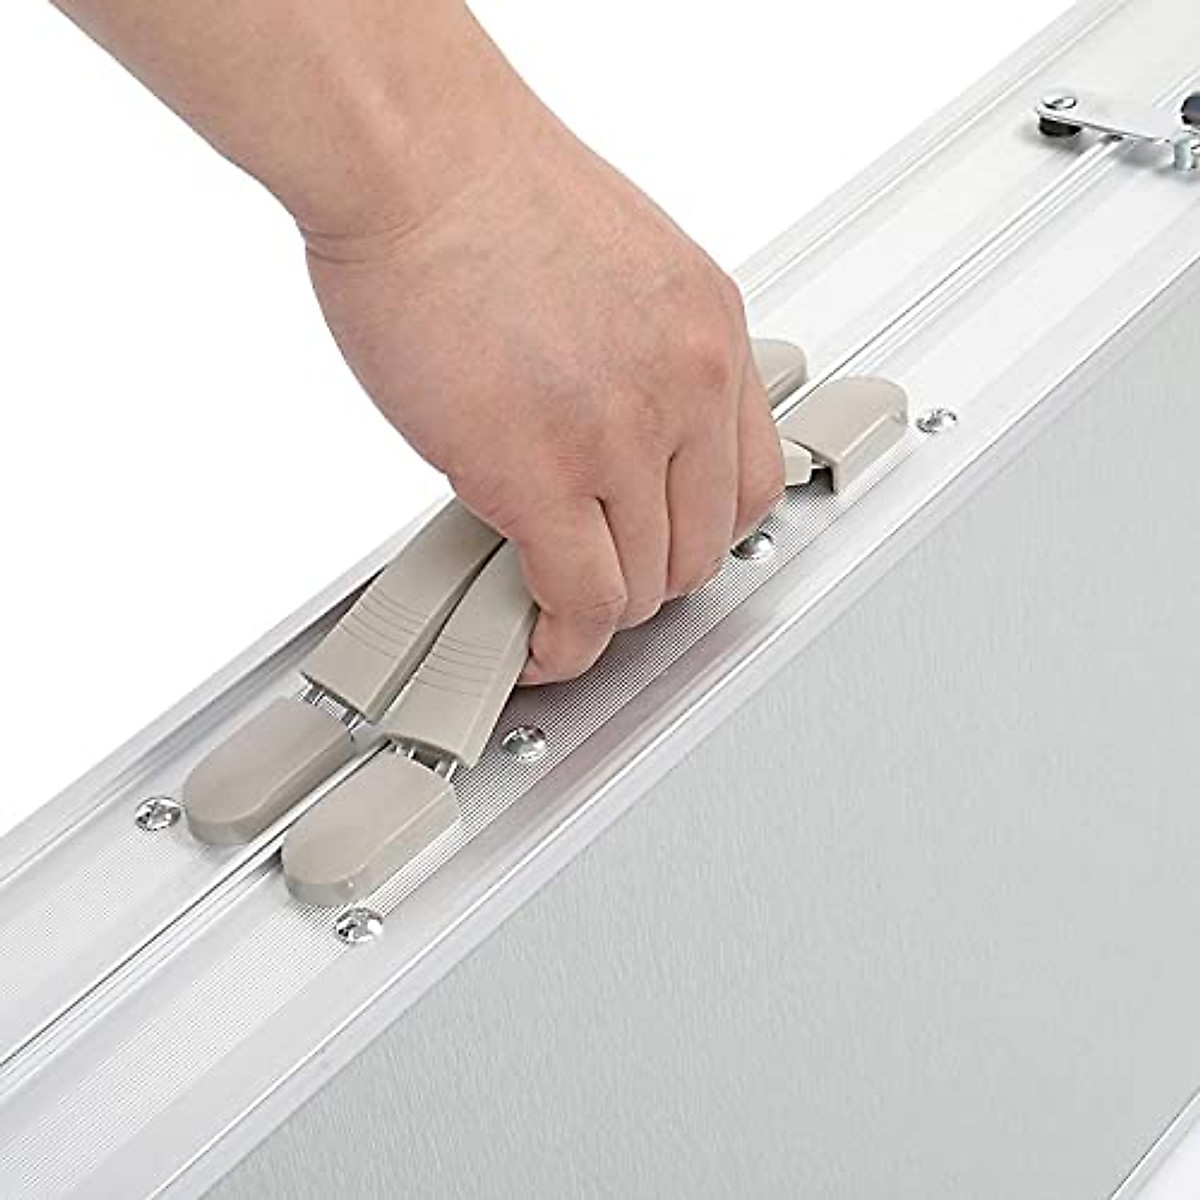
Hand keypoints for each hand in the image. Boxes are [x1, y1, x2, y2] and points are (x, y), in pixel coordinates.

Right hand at [304, 42, 782, 684]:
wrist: (414, 156)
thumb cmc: (482, 185)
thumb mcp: (615, 262)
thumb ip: (634, 355)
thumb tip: (607, 426)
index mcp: (709, 330)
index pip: (750, 478)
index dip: (703, 530)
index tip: (662, 544)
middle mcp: (686, 386)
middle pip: (705, 546)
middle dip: (650, 578)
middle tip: (598, 578)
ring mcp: (621, 438)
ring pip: (647, 587)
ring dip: (601, 614)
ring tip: (554, 611)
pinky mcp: (541, 478)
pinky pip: (581, 603)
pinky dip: (563, 646)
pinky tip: (535, 646)